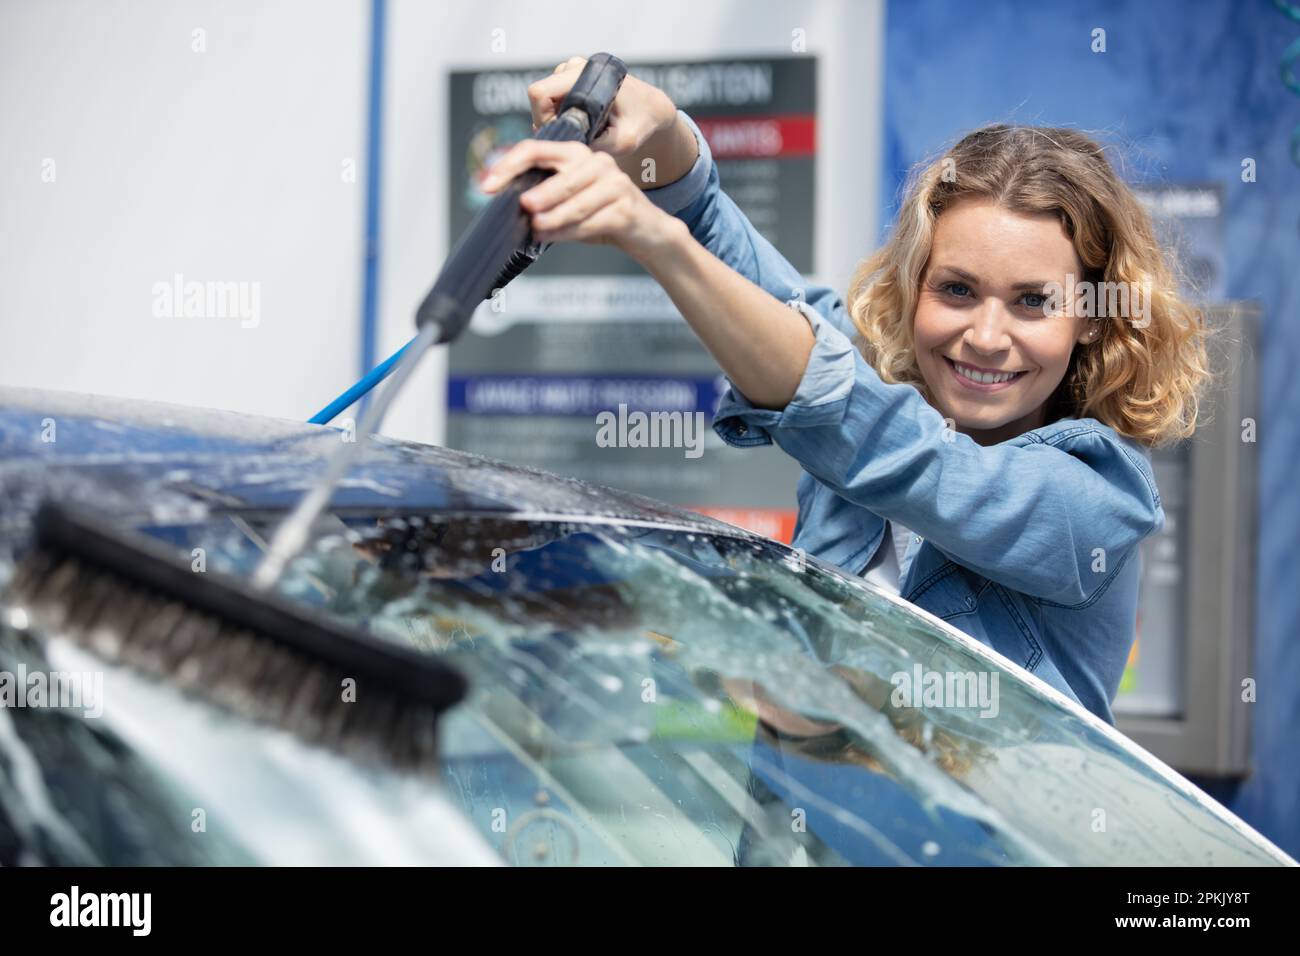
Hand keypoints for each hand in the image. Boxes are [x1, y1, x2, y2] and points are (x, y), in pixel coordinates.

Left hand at [480, 139, 681, 261]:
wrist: (647, 231)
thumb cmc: (603, 216)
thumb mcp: (572, 203)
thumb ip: (546, 200)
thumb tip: (512, 208)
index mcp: (578, 155)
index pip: (537, 150)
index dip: (509, 165)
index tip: (487, 185)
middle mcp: (598, 163)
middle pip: (561, 175)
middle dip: (540, 192)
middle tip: (522, 206)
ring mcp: (615, 184)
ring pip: (577, 202)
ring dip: (554, 217)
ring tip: (537, 228)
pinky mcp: (625, 209)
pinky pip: (591, 222)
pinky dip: (570, 232)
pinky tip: (554, 238)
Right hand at [525, 56, 677, 156]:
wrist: (649, 108)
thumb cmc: (639, 124)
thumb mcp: (623, 142)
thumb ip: (597, 146)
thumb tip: (565, 147)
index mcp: (588, 77)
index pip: (541, 93)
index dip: (542, 118)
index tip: (560, 134)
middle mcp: (577, 66)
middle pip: (541, 95)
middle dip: (549, 119)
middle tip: (571, 136)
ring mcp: (573, 68)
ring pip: (546, 96)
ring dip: (556, 116)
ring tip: (581, 128)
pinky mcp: (573, 74)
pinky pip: (553, 95)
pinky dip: (560, 110)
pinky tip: (580, 120)